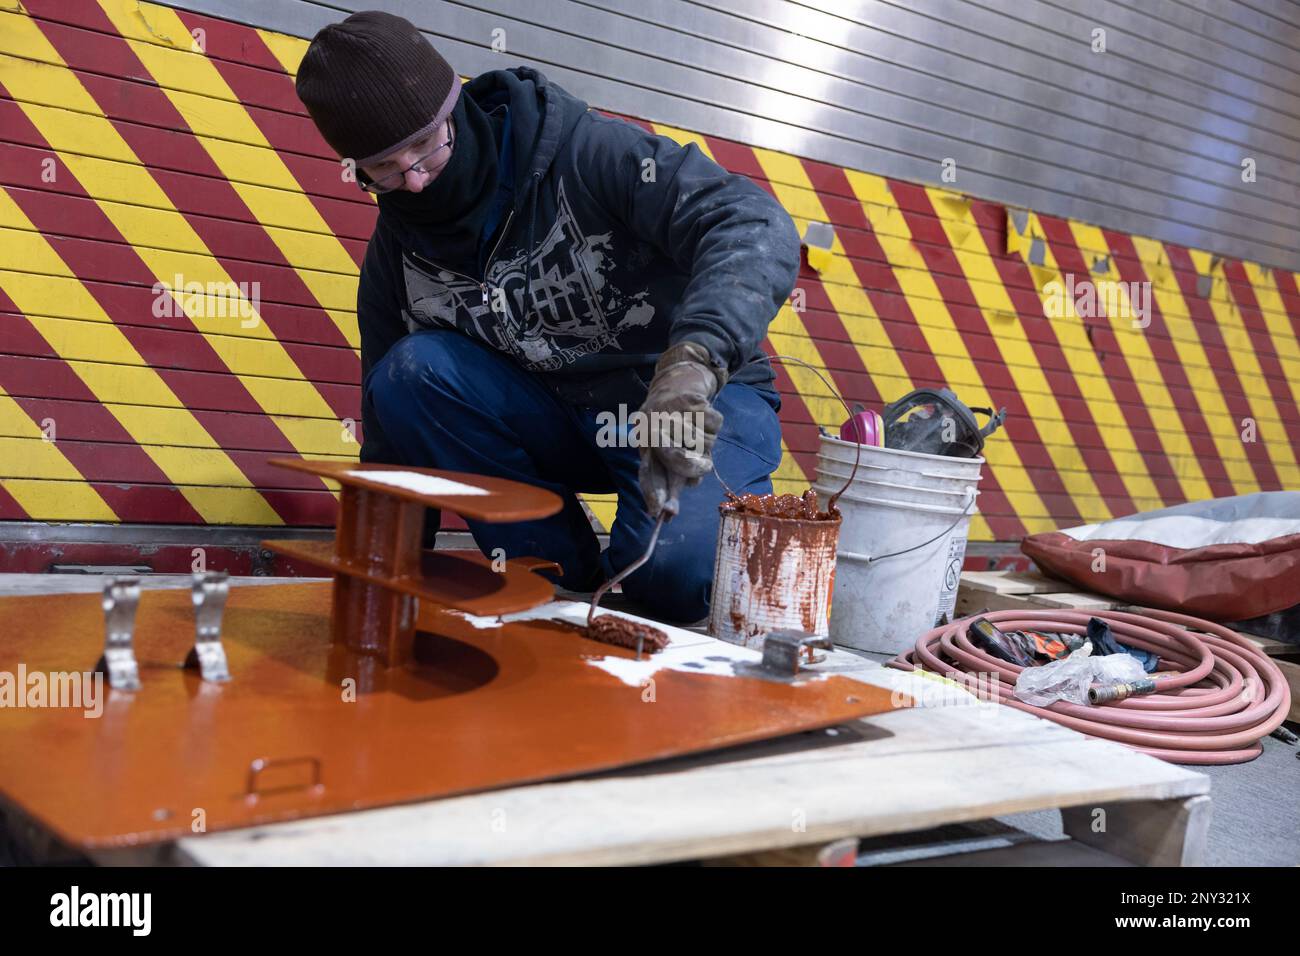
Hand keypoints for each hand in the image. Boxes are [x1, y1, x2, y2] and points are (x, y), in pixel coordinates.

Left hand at [637, 342, 727, 516]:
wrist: (681, 376)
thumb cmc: (674, 418)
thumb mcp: (666, 443)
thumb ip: (672, 473)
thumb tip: (675, 505)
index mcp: (644, 442)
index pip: (648, 472)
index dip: (656, 493)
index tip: (664, 513)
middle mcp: (653, 428)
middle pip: (679, 461)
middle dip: (694, 466)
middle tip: (701, 464)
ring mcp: (671, 413)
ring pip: (704, 444)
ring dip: (707, 441)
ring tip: (697, 428)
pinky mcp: (691, 400)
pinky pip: (714, 424)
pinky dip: (714, 422)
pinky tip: (703, 414)